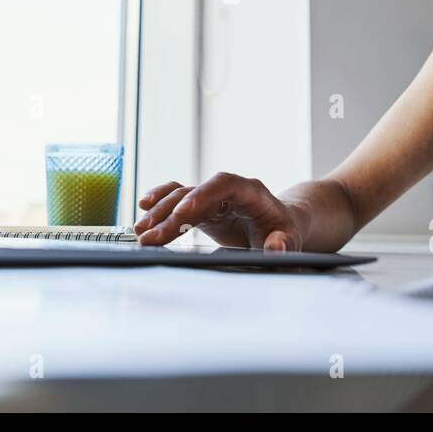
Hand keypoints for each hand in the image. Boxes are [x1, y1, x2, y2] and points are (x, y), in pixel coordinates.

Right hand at [134, 172, 303, 249]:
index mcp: (251, 191)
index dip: (202, 195)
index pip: (224, 183)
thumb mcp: (290, 239)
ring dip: (159, 212)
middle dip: (170, 213)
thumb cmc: (284, 231)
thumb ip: (284, 244)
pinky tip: (143, 210)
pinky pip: (177, 198)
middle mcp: (227, 189)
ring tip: (141, 232)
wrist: (279, 225)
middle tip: (150, 236)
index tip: (184, 214)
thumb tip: (276, 248)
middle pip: (195, 193)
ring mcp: (211, 196)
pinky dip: (160, 202)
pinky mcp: (201, 206)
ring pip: (180, 195)